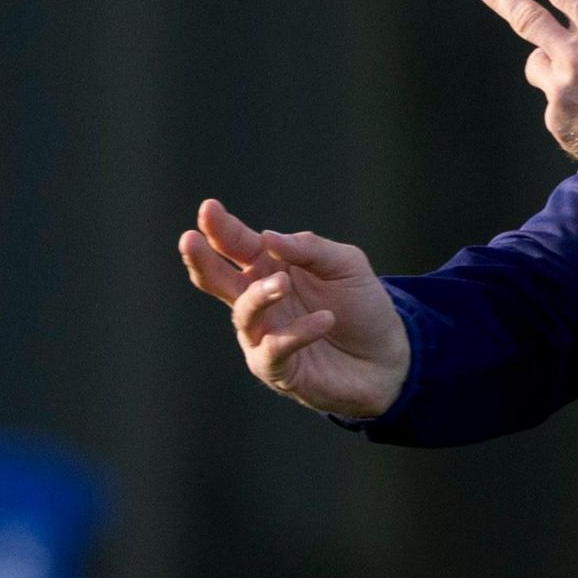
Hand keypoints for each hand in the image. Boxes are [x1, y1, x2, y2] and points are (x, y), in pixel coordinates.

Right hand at [174, 198, 410, 418]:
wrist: (387, 356)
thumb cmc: (360, 305)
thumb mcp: (345, 265)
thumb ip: (309, 249)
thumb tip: (268, 237)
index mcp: (269, 267)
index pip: (238, 245)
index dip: (221, 228)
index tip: (208, 209)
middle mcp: (259, 300)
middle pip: (219, 280)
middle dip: (202, 260)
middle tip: (189, 241)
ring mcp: (263, 336)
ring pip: (244, 314)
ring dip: (259, 295)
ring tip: (283, 282)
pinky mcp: (277, 369)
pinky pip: (274, 350)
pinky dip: (296, 333)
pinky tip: (324, 320)